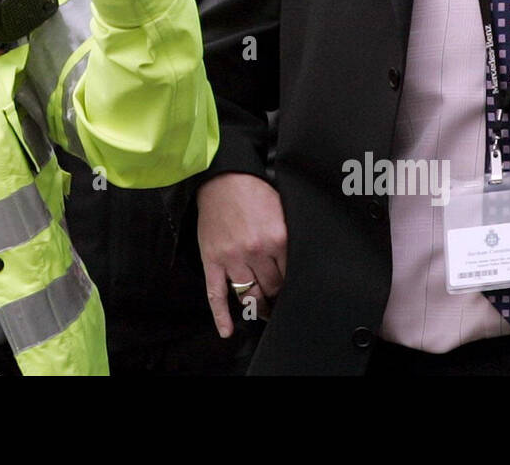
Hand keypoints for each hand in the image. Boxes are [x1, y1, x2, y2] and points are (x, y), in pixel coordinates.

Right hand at [197, 172, 286, 337]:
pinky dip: (220, 315)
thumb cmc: (253, 193)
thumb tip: (297, 263)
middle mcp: (255, 252)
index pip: (290, 274)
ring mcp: (232, 258)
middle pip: (272, 287)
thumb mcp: (281, 211)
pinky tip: (227, 330)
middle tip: (280, 301)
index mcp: (277, 238)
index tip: (295, 289)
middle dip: (277, 295)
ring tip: (263, 312)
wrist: (222, 180)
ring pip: (248, 295)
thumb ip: (289, 238)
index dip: (293, 282)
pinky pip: (215, 293)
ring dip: (257, 306)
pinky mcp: (212, 260)